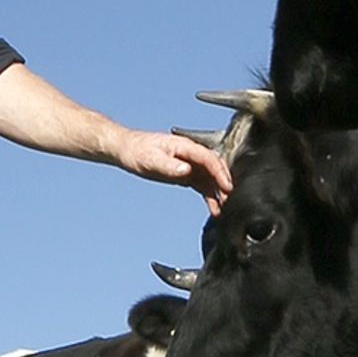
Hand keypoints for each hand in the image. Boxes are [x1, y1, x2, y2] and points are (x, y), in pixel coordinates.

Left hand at [113, 128, 231, 208]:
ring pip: (211, 178)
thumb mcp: (151, 159)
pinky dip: (210, 196)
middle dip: (224, 183)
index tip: (227, 187)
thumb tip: (187, 171)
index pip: (209, 159)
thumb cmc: (138, 151)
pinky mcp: (186, 174)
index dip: (220, 173)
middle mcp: (192, 155)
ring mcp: (190, 164)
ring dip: (219, 193)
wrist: (127, 150)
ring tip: (223, 209)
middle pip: (215, 168)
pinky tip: (214, 208)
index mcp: (186, 147)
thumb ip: (169, 166)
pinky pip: (203, 185)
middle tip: (230, 200)